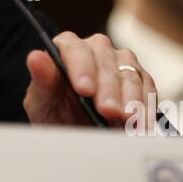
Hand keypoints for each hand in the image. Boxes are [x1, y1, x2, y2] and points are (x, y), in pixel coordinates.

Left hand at [23, 31, 157, 128]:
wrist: (76, 133)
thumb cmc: (55, 114)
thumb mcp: (42, 104)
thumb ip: (41, 81)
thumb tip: (35, 57)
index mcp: (67, 48)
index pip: (74, 48)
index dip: (81, 67)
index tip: (83, 89)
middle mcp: (95, 49)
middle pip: (105, 60)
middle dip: (108, 89)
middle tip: (108, 111)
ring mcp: (119, 61)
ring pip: (129, 72)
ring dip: (130, 98)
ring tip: (128, 120)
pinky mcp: (138, 77)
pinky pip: (147, 87)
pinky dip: (145, 107)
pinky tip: (141, 124)